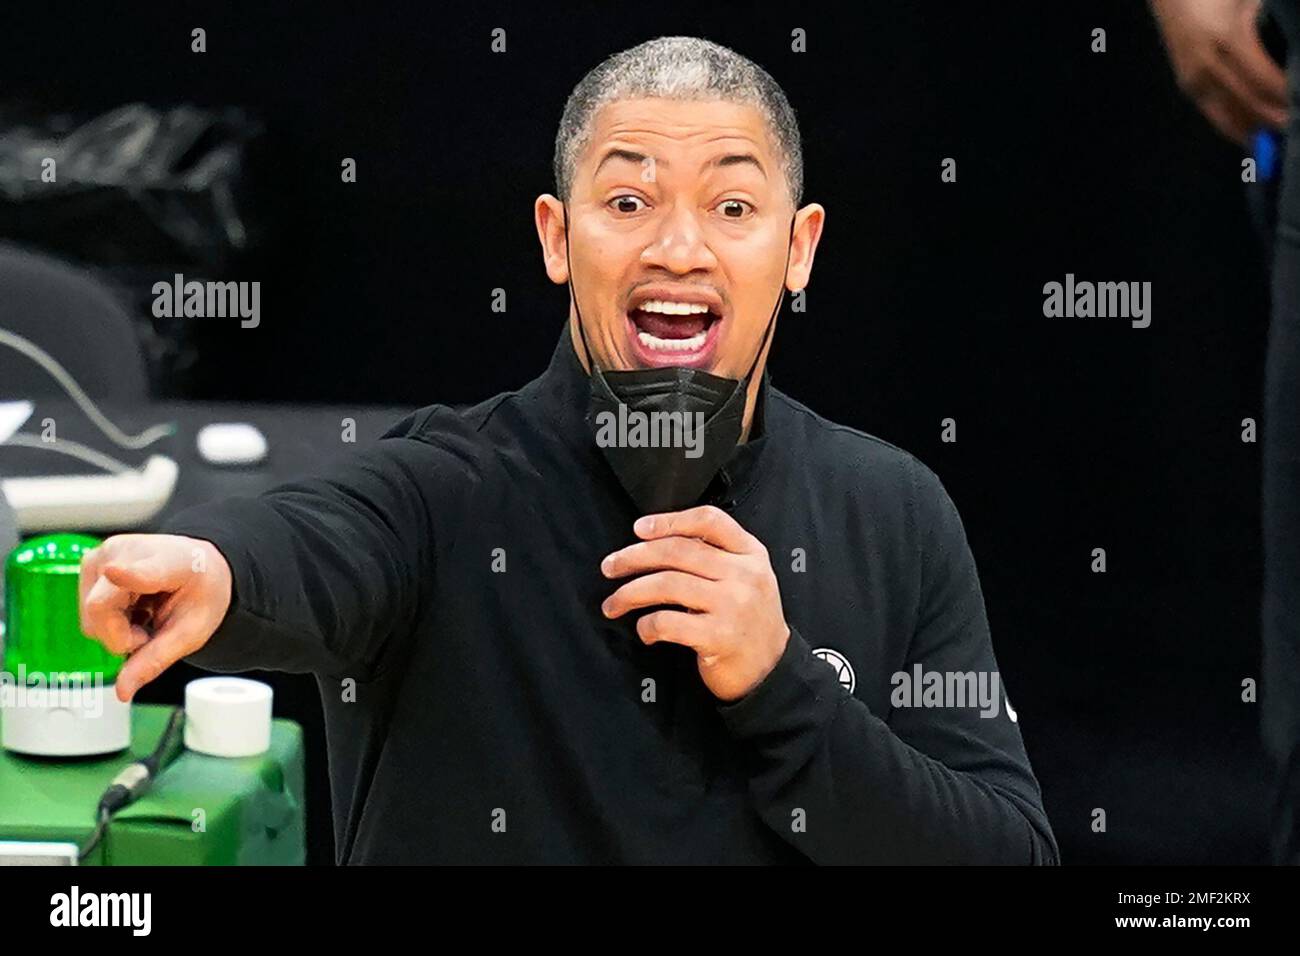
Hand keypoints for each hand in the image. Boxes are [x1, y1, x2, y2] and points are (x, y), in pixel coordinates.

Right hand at [79, 534, 232, 702]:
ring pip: (90, 619)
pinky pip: (88, 613)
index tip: (113, 570)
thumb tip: (123, 691)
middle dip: (123, 637)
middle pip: (100, 614)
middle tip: (151, 629)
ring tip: (145, 613)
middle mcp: (127, 551)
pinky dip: (110, 619)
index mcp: (169, 561)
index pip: (139, 570)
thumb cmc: (199, 591)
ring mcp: (103, 554)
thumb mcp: (191, 632)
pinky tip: (133, 606)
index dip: (126, 575)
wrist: (199, 564)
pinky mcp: (89, 563)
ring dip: (117, 629)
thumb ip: (156, 659)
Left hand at [600, 505, 790, 701]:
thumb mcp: (747, 577)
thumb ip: (716, 555)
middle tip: (610, 567)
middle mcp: (744, 575)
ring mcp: (732, 606)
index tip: (639, 529)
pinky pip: (668, 622)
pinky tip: (644, 630)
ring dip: (630, 593)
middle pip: (677, 551)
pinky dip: (647, 625)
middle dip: (634, 557)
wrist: (771, 669)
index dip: (669, 520)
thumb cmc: (749, 620)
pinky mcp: (718, 637)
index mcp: (750, 553)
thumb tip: (659, 540)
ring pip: (666, 584)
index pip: (708, 521)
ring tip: (614, 603)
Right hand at [1150, 0, 1287, 143]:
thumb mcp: (1250, 3)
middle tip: (1293, 129)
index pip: (1263, 82)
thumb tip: (1293, 60)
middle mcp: (1207, 68)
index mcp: (1227, 42)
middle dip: (1272, 120)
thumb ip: (1271, 28)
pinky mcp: (1187, 87)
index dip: (1284, 98)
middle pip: (1247, 106)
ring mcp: (1194, 80)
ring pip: (1228, 118)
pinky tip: (1252, 133)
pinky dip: (1235, 126)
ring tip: (1275, 139)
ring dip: (1253, 131)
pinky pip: (1215, 114)